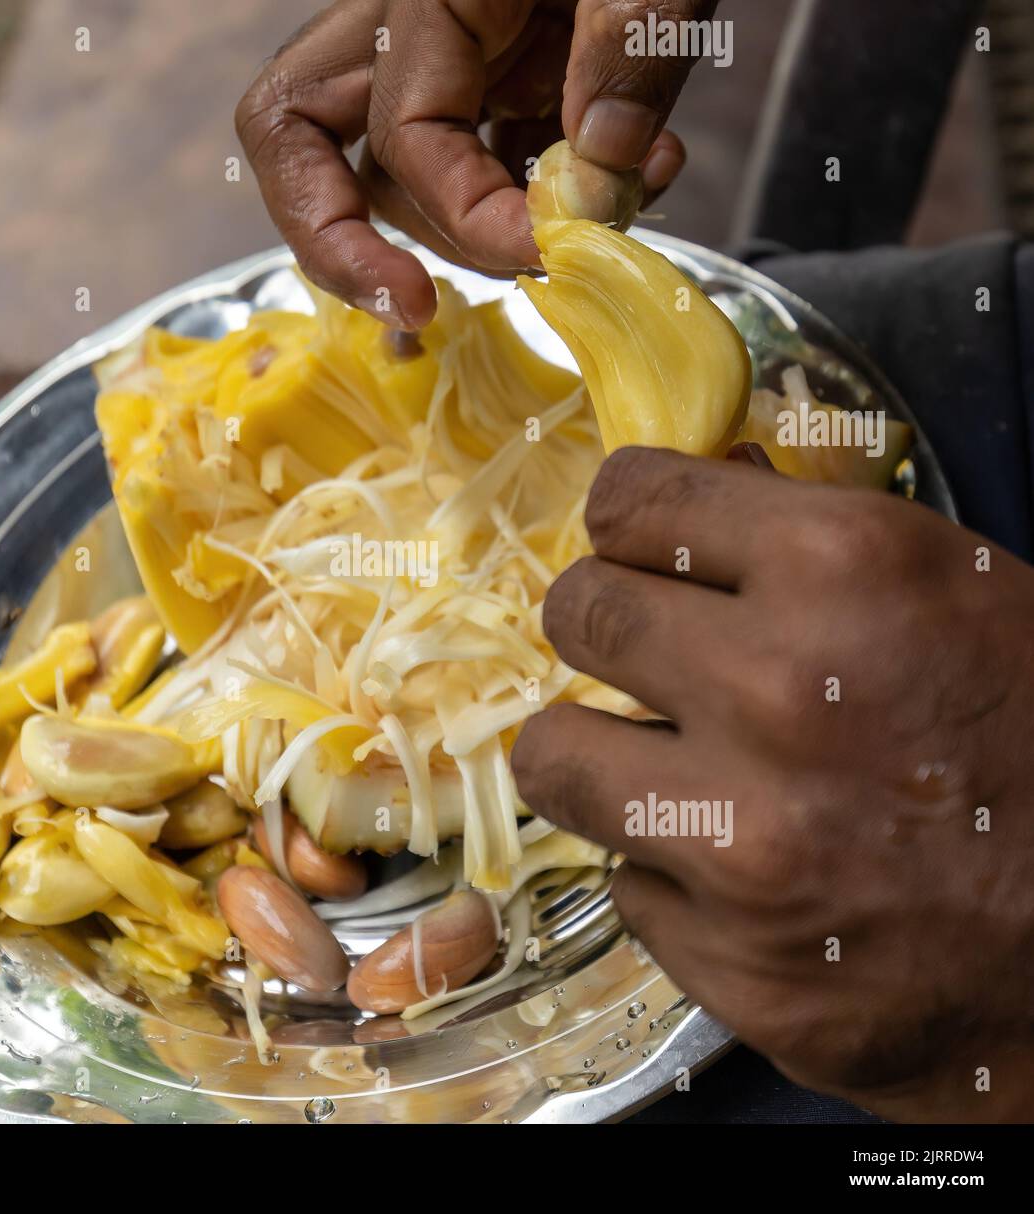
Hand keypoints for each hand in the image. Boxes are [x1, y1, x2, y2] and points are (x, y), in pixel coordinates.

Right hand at [236, 0, 711, 329]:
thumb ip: (626, 57)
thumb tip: (596, 190)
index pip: (398, 138)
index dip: (464, 217)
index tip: (546, 253)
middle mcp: (413, 28)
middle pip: (307, 149)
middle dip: (351, 246)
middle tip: (413, 312)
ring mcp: (453, 56)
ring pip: (395, 173)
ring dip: (475, 230)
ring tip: (584, 230)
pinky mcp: (504, 73)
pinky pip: (482, 159)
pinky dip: (536, 199)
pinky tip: (627, 187)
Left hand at [511, 447, 1033, 1121]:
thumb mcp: (949, 594)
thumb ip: (804, 551)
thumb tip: (680, 520)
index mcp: (844, 572)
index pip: (629, 499)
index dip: (627, 521)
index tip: (636, 548)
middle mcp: (776, 695)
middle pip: (577, 617)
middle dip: (599, 628)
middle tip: (638, 658)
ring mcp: (744, 844)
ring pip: (554, 760)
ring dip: (597, 757)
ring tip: (660, 772)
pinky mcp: (734, 965)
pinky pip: (626, 885)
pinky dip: (670, 876)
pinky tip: (743, 880)